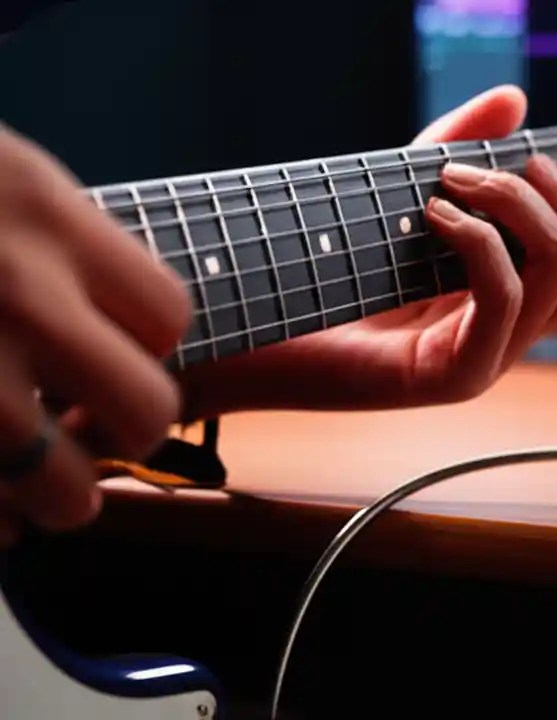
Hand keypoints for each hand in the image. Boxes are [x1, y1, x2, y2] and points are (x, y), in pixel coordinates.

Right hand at [0, 123, 191, 544]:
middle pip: (143, 409)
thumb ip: (55, 241)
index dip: (150, 344)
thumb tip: (116, 323)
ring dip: (52, 494)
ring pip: (61, 491)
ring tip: (25, 475)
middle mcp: (11, 296)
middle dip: (125, 430)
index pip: (165, 315)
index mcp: (42, 220)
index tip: (118, 350)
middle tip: (90, 428)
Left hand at [176, 85, 556, 416]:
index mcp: (510, 303)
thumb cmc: (320, 270)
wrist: (249, 339)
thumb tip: (514, 101)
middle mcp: (512, 337)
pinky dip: (477, 237)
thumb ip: (458, 148)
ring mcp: (489, 361)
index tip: (517, 160)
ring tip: (446, 184)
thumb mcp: (400, 195)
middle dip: (554, 193)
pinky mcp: (453, 377)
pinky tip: (430, 216)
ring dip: (512, 203)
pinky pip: (504, 295)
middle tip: (476, 170)